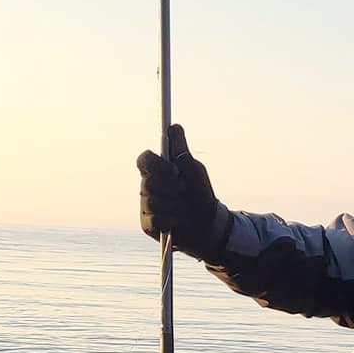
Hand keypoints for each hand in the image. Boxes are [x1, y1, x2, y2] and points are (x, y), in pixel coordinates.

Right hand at [136, 123, 228, 255]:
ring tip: (186, 209)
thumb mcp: (194, 170)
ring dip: (176, 205)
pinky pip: (155, 218)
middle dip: (172, 188)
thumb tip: (174, 127)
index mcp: (158, 171)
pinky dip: (172, 220)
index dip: (156, 165)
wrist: (209, 225)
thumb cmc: (201, 195)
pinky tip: (180, 222)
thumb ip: (182, 150)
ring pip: (152, 201)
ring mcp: (146, 206)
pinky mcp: (148, 224)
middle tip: (185, 192)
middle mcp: (148, 187)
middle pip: (149, 182)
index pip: (144, 160)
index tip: (174, 171)